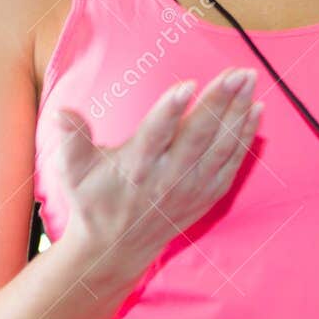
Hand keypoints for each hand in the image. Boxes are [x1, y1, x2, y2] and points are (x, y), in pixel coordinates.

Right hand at [45, 67, 261, 276]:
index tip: (187, 84)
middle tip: (236, 72)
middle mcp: (168, 176)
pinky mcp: (209, 192)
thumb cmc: (94, 200)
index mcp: (135, 166)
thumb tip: (62, 113)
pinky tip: (256, 108)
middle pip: (198, 135)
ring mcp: (193, 186)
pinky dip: (246, 135)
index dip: (170, 110)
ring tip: (249, 79)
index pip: (155, 134)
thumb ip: (71, 142)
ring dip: (238, 111)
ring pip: (221, 145)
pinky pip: (233, 161)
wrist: (117, 247)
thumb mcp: (73, 173)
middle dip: (219, 101)